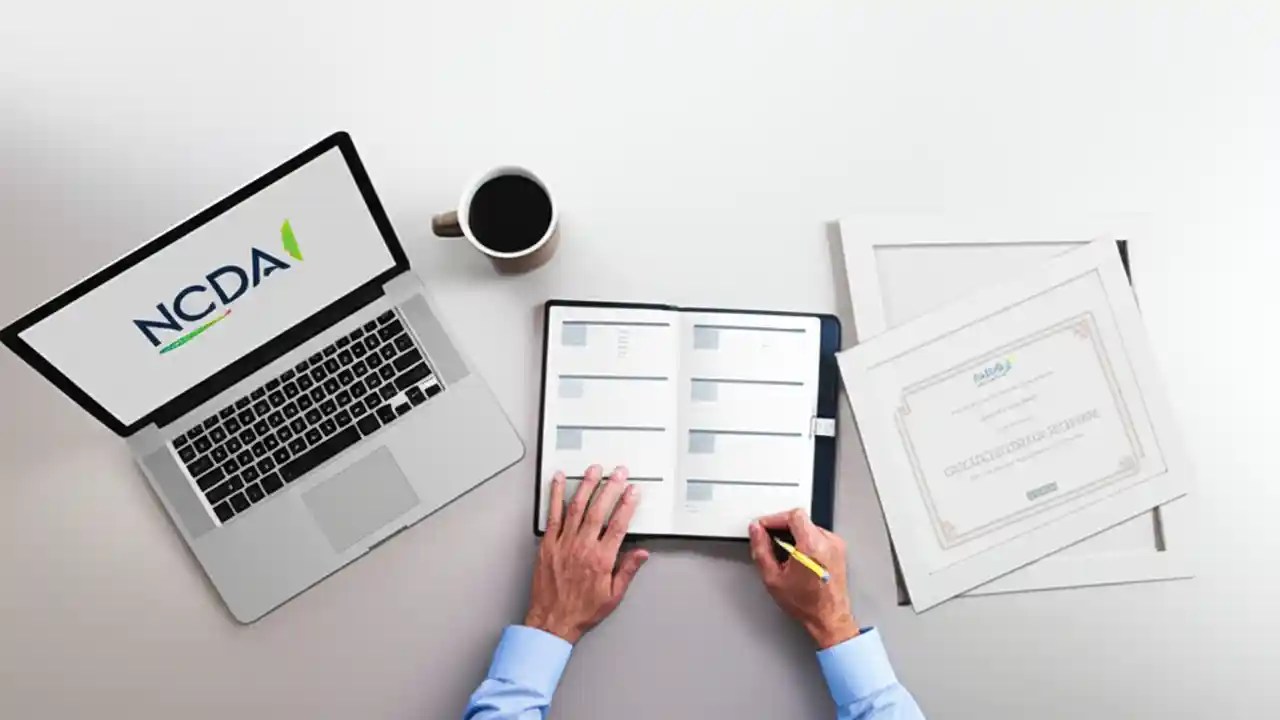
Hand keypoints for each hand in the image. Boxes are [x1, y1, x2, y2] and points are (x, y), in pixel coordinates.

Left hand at [524, 465, 648, 643]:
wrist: (552, 622)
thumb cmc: (581, 611)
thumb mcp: (613, 596)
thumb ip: (627, 570)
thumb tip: (641, 553)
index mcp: (600, 560)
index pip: (618, 525)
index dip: (627, 505)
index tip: (633, 492)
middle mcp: (582, 548)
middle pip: (599, 510)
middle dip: (610, 488)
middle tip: (618, 473)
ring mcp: (563, 544)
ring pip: (577, 508)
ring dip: (587, 486)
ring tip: (594, 470)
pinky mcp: (548, 544)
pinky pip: (553, 515)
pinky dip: (556, 496)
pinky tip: (559, 481)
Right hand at [748, 508, 858, 648]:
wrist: (828, 617)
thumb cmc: (805, 604)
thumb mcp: (773, 578)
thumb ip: (761, 549)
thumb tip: (756, 531)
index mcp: (811, 546)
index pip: (793, 515)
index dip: (774, 518)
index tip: (764, 527)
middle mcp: (827, 542)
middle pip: (800, 519)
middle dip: (782, 527)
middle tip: (771, 542)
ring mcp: (835, 545)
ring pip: (809, 526)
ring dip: (794, 534)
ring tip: (785, 554)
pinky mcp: (839, 549)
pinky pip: (818, 535)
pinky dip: (806, 541)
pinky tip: (798, 558)